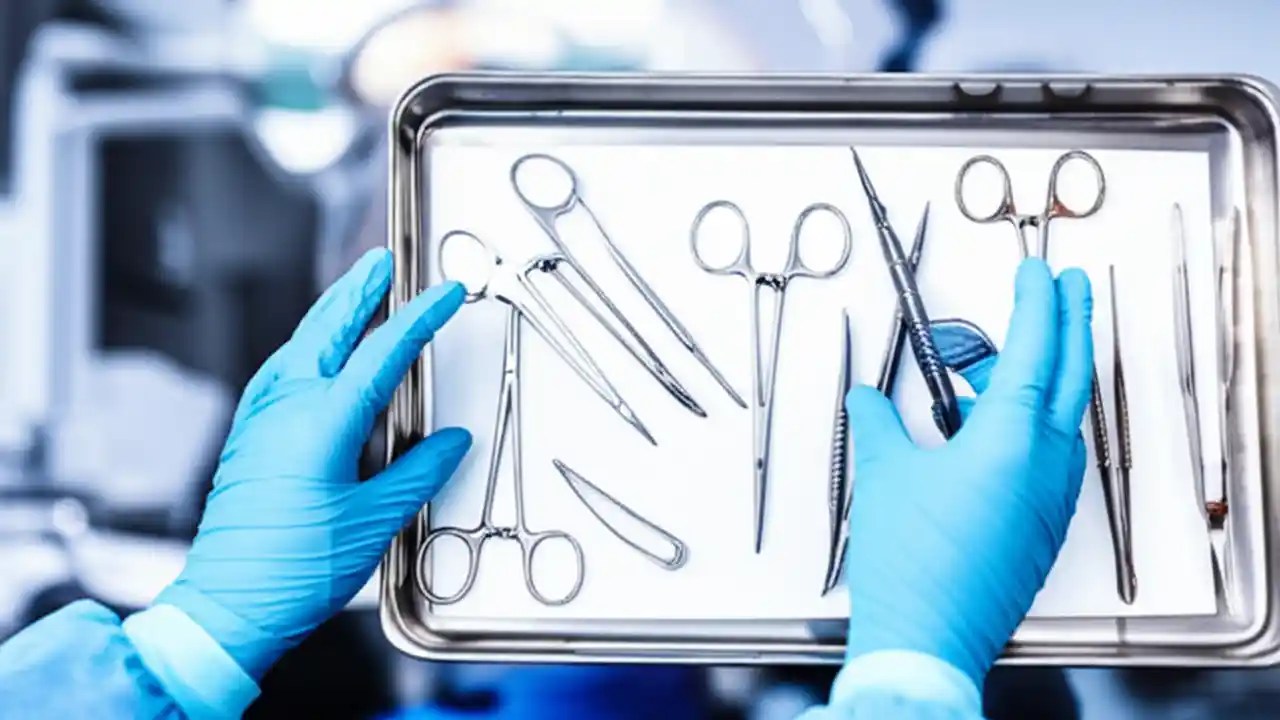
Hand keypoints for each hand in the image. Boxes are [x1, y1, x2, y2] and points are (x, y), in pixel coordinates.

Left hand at [155, 249, 471, 677]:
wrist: (228, 604)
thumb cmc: (294, 568)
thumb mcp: (376, 519)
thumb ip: (419, 471)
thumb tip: (449, 443)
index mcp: (324, 417)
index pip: (384, 350)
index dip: (421, 317)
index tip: (445, 293)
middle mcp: (286, 406)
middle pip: (328, 327)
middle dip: (359, 289)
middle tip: (380, 261)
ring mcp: (260, 419)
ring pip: (300, 343)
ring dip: (330, 312)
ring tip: (352, 292)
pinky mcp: (249, 438)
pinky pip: (280, 371)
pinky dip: (304, 345)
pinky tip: (310, 353)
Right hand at [842, 258, 1092, 687]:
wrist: (927, 636)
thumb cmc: (911, 563)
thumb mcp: (883, 473)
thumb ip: (877, 422)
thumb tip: (867, 399)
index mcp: (1013, 437)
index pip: (1037, 347)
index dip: (1037, 300)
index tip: (1037, 270)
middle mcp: (1046, 463)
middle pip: (1072, 373)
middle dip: (1072, 321)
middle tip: (1067, 286)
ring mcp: (1052, 497)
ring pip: (1062, 416)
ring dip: (1042, 377)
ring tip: (992, 366)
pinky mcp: (1042, 525)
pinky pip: (1051, 455)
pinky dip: (1031, 424)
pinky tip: (991, 429)